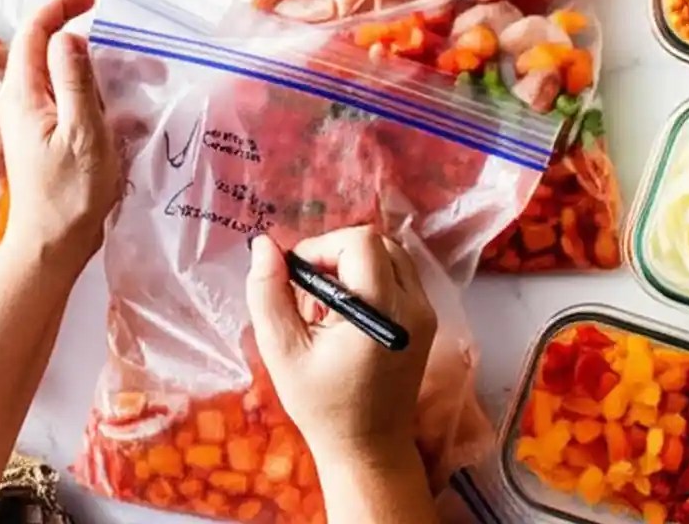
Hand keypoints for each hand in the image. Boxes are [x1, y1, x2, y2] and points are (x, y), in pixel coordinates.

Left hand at [0, 0, 120, 272]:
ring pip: (67, 78)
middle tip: (137, 54)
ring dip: (102, 75)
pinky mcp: (48, 137)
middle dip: (93, 42)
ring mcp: (35, 120)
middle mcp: (23, 101)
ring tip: (141, 86)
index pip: (34, 32)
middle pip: (52, 51)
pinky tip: (129, 116)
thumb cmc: (69, 194)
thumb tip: (70, 35)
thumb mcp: (82, 133)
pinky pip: (74, 102)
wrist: (53, 245)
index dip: (60, 6)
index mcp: (24, 94)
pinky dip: (101, 99)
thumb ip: (75, 81)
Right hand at [246, 227, 437, 464]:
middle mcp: (414, 305)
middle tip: (310, 291)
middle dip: (337, 254)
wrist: (368, 446)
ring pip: (390, 255)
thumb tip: (263, 245)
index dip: (322, 247)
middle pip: (378, 242)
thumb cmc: (321, 404)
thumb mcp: (282, 350)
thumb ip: (268, 293)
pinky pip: (399, 276)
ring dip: (354, 265)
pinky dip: (370, 280)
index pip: (360, 241)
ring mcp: (425, 312)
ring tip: (327, 304)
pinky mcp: (426, 321)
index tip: (299, 277)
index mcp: (382, 311)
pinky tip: (347, 315)